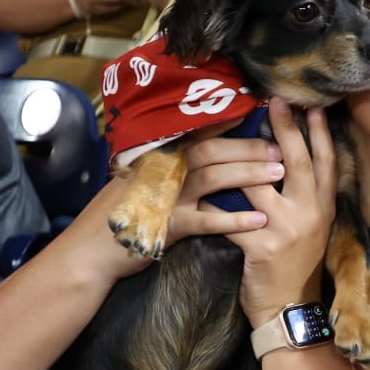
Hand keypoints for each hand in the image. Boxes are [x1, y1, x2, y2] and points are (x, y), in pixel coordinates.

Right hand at [62, 133, 278, 282]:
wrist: (87, 253)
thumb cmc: (119, 216)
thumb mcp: (139, 183)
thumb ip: (166, 166)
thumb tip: (198, 151)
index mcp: (157, 156)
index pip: (198, 132)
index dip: (229, 123)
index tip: (260, 116)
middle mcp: (161, 169)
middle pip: (212, 150)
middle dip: (249, 147)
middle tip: (281, 147)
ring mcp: (163, 196)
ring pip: (213, 178)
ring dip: (249, 175)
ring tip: (278, 174)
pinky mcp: (166, 226)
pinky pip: (207, 221)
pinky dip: (235, 220)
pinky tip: (260, 221)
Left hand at [228, 97, 338, 327]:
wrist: (289, 309)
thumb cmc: (295, 265)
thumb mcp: (311, 227)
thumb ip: (303, 196)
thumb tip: (284, 158)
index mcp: (324, 208)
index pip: (327, 163)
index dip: (320, 133)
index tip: (310, 106)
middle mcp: (311, 215)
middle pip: (298, 163)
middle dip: (286, 129)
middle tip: (275, 101)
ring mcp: (287, 231)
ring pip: (259, 185)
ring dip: (239, 161)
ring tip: (222, 138)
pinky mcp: (261, 249)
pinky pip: (231, 217)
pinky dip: (213, 205)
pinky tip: (197, 191)